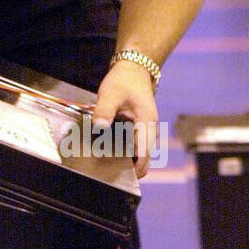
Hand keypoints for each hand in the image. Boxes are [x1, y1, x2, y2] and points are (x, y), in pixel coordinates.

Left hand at [92, 61, 157, 178]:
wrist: (134, 70)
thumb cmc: (124, 81)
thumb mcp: (110, 94)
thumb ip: (104, 111)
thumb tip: (99, 127)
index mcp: (147, 123)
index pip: (145, 153)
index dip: (137, 168)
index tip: (124, 178)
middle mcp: (149, 131)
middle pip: (144, 159)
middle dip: (131, 168)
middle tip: (110, 172)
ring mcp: (145, 131)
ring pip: (140, 154)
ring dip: (127, 161)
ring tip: (107, 162)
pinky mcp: (139, 130)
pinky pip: (134, 147)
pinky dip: (125, 152)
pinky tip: (109, 150)